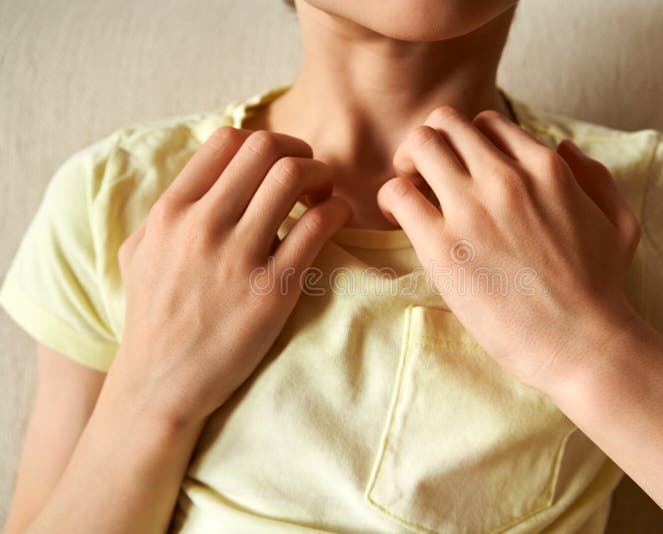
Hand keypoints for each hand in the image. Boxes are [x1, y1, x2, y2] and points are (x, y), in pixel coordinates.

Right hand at [110, 127, 350, 426]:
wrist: (161, 382)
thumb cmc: (153, 316)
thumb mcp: (141, 251)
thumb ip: (170, 209)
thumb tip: (209, 175)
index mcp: (172, 211)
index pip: (227, 140)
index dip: (264, 141)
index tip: (279, 161)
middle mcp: (202, 225)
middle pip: (265, 149)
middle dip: (299, 151)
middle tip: (312, 175)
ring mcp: (238, 257)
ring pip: (292, 177)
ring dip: (321, 176)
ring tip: (325, 196)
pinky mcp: (273, 290)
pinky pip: (316, 226)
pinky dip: (336, 210)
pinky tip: (337, 218)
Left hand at [377, 106, 641, 394]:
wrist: (582, 343)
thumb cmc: (602, 289)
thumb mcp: (619, 222)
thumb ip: (596, 176)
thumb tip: (565, 146)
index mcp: (546, 167)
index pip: (487, 123)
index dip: (470, 143)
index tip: (464, 171)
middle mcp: (507, 177)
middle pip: (447, 123)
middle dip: (433, 142)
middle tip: (428, 175)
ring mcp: (472, 209)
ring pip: (420, 144)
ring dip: (409, 162)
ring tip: (412, 192)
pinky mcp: (442, 246)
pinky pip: (398, 193)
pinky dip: (392, 199)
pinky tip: (401, 219)